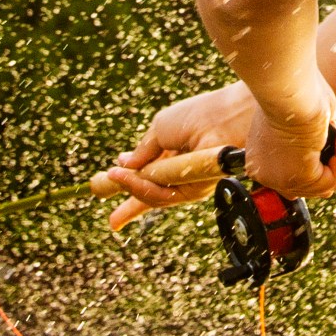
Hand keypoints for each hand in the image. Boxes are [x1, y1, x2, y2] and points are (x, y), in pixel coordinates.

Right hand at [99, 82, 253, 230]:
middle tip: (113, 220)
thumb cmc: (198, 115)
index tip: (109, 181)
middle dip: (131, 205)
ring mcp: (190, 181)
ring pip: (156, 196)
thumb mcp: (161, 127)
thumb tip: (123, 164)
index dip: (130, 180)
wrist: (226, 115)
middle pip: (154, 194)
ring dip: (132, 188)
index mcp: (176, 153)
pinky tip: (129, 177)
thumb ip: (143, 150)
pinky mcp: (197, 190)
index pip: (151, 173)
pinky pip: (165, 195)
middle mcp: (183, 170)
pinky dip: (144, 188)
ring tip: (112, 177)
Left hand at [243, 71, 335, 202]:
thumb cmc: (292, 91)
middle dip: (332, 161)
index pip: (290, 177)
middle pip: (308, 186)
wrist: (288, 89)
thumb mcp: (302, 117)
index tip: (332, 134)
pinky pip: (333, 179)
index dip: (318, 161)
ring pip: (325, 184)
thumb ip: (312, 137)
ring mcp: (280, 180)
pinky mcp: (300, 179)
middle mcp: (265, 174)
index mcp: (259, 158)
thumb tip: (332, 143)